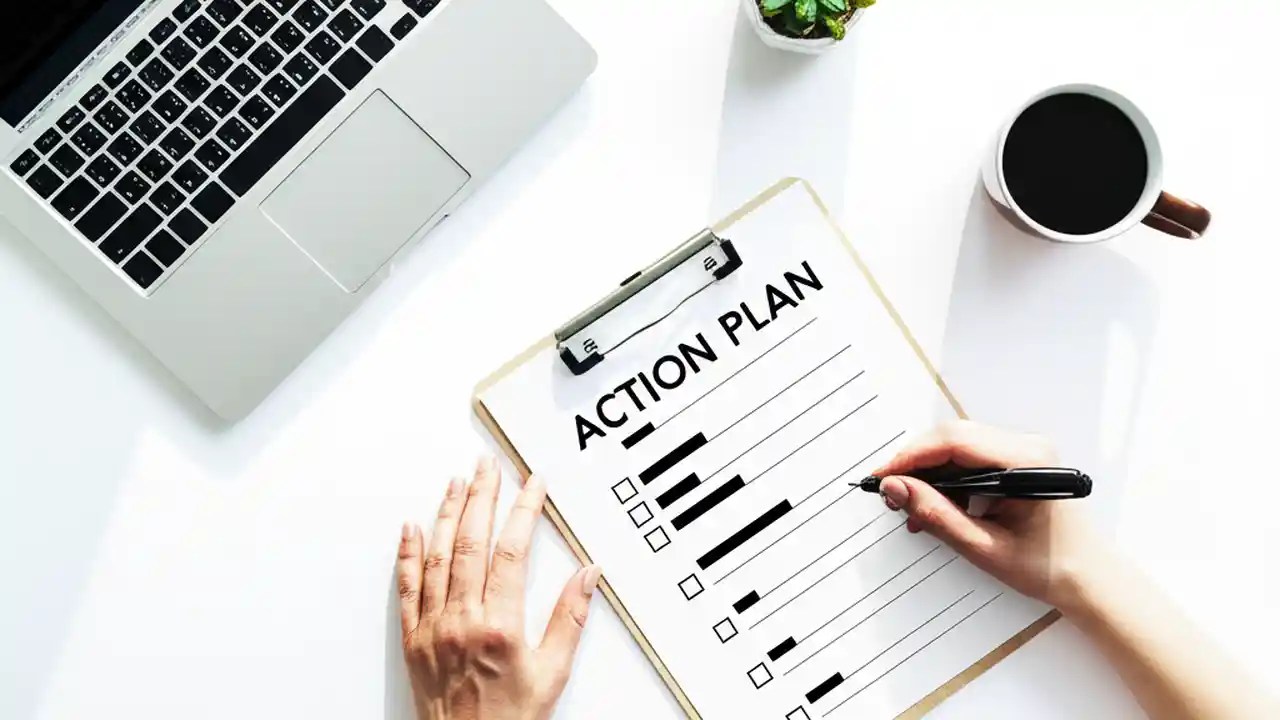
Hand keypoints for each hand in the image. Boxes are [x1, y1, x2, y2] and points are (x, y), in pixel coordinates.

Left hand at [396, 458, 600, 719]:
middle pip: (471, 542)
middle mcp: (461, 621)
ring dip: (447, 513)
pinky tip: (412, 527)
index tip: (532, 484)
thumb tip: (588, 575)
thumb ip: (570, 620)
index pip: (512, 551)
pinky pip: (407, 588)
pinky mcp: (413, 639)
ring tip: (457, 482)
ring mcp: (433, 628)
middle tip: (489, 466)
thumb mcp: (552, 673)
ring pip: (437, 556)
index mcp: (499, 626)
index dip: (523, 510)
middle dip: (482, 497)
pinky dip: (408, 554)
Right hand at [872, 421, 1100, 609]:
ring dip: (928, 474)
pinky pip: (969, 458)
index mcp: (1026, 461)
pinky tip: (936, 506)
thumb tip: (896, 489)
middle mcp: (1027, 446)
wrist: (1089, 578)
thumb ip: (937, 515)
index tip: (882, 476)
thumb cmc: (1050, 566)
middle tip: (890, 494)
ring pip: (957, 447)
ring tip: (913, 508)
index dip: (911, 456)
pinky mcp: (1017, 461)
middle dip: (915, 464)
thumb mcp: (984, 547)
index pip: (954, 441)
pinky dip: (946, 479)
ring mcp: (1023, 451)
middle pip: (952, 438)